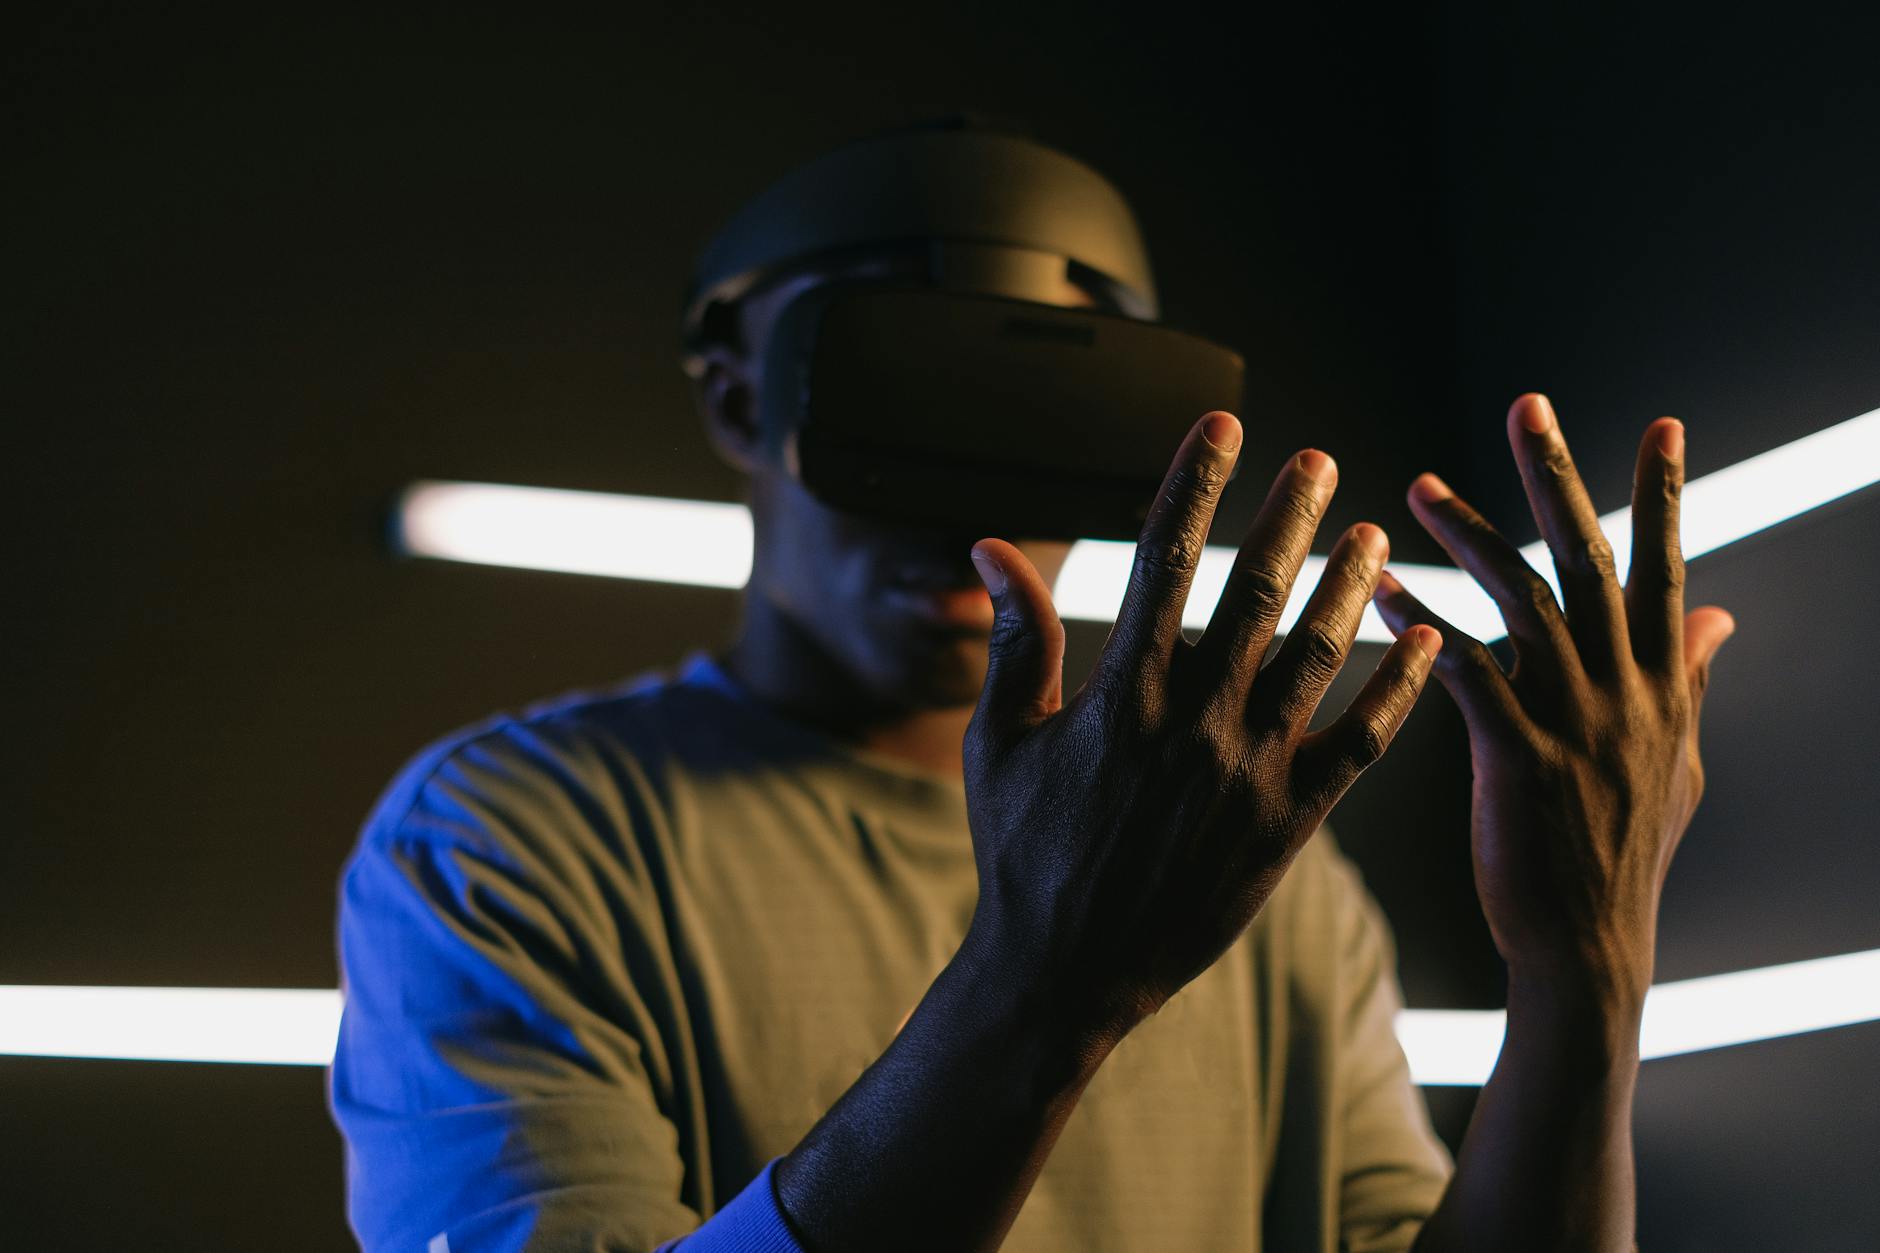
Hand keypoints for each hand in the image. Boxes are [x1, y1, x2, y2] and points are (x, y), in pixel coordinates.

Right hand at [962, 411, 1442, 1046]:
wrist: (1064, 971)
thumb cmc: (1020, 852)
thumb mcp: (999, 741)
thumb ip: (1015, 640)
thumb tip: (991, 547)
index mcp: (1119, 693)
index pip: (1163, 560)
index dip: (1196, 483)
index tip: (1222, 424)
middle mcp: (1192, 721)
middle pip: (1253, 593)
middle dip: (1290, 516)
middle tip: (1320, 459)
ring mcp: (1248, 773)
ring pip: (1316, 656)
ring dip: (1351, 587)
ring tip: (1377, 532)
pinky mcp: (1290, 823)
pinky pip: (1361, 744)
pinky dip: (1398, 689)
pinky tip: (1428, 640)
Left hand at [1371, 393, 1735, 1011]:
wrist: (1588, 946)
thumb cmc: (1623, 851)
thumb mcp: (1678, 761)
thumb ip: (1688, 680)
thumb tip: (1723, 616)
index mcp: (1659, 686)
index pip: (1665, 569)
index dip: (1662, 495)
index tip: (1664, 423)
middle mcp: (1625, 691)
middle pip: (1590, 559)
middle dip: (1558, 477)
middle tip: (1525, 404)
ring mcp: (1575, 723)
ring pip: (1521, 602)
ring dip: (1467, 534)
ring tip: (1414, 485)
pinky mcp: (1519, 759)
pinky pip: (1465, 672)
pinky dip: (1422, 623)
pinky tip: (1381, 586)